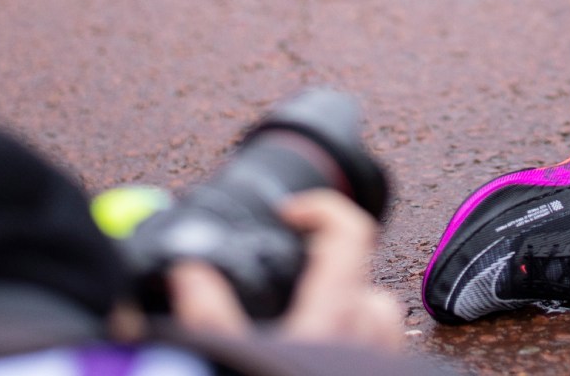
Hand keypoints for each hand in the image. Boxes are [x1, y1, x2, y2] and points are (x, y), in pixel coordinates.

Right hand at [169, 190, 403, 351]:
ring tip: (304, 324)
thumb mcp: (229, 359)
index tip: (289, 214)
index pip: (348, 236)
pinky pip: (374, 360)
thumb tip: (190, 272)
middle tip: (291, 279)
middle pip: (370, 285)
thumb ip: (208, 318)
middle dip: (334, 274)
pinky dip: (351, 353)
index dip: (322, 209)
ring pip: (379, 325)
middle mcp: (363, 347)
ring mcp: (373, 372)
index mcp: (328, 326)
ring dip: (348, 316)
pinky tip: (314, 364)